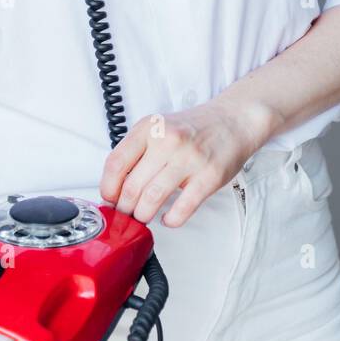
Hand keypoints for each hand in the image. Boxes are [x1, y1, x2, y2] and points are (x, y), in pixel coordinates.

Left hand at [99, 96, 270, 226]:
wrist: (232, 120)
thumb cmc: (193, 129)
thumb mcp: (157, 127)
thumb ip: (136, 151)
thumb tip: (115, 186)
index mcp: (148, 128)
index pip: (115, 164)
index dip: (107, 189)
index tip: (109, 200)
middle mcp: (167, 140)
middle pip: (132, 186)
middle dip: (124, 208)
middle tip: (126, 215)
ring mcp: (189, 158)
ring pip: (152, 199)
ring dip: (143, 215)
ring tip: (144, 217)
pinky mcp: (209, 176)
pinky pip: (183, 208)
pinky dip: (171, 220)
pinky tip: (168, 218)